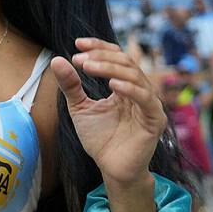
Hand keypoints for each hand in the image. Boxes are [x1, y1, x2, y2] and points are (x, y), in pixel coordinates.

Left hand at [50, 36, 166, 187]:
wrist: (110, 168)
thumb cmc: (99, 139)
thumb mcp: (80, 108)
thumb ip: (71, 85)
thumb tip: (57, 60)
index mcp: (124, 85)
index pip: (116, 56)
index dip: (99, 46)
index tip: (78, 43)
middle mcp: (139, 91)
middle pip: (126, 62)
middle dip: (102, 57)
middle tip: (80, 59)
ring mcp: (149, 104)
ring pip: (136, 75)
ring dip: (111, 68)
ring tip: (89, 67)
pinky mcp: (154, 120)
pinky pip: (146, 99)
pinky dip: (130, 89)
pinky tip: (113, 84)